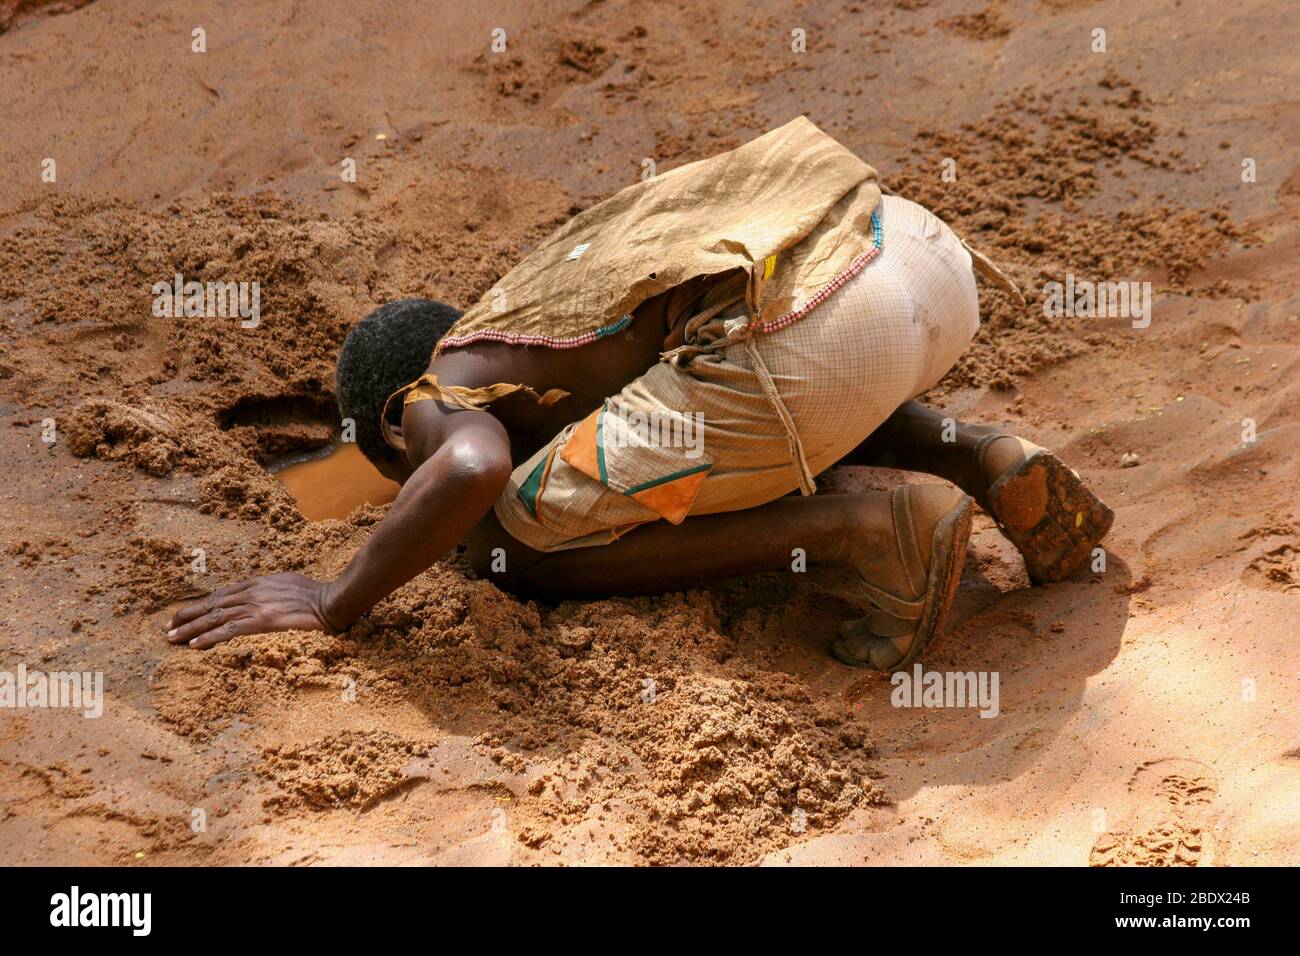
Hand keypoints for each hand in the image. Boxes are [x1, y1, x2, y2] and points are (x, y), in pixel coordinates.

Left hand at [166, 573, 339, 648]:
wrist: (330, 601)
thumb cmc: (315, 594)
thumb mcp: (288, 584)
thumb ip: (271, 589)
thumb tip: (265, 596)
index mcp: (257, 583)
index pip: (221, 595)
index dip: (201, 605)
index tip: (185, 614)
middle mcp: (251, 593)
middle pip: (212, 605)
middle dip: (187, 616)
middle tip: (167, 627)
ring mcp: (255, 607)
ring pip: (215, 617)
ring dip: (190, 629)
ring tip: (171, 638)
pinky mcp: (261, 621)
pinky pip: (229, 630)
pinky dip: (210, 637)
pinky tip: (194, 645)